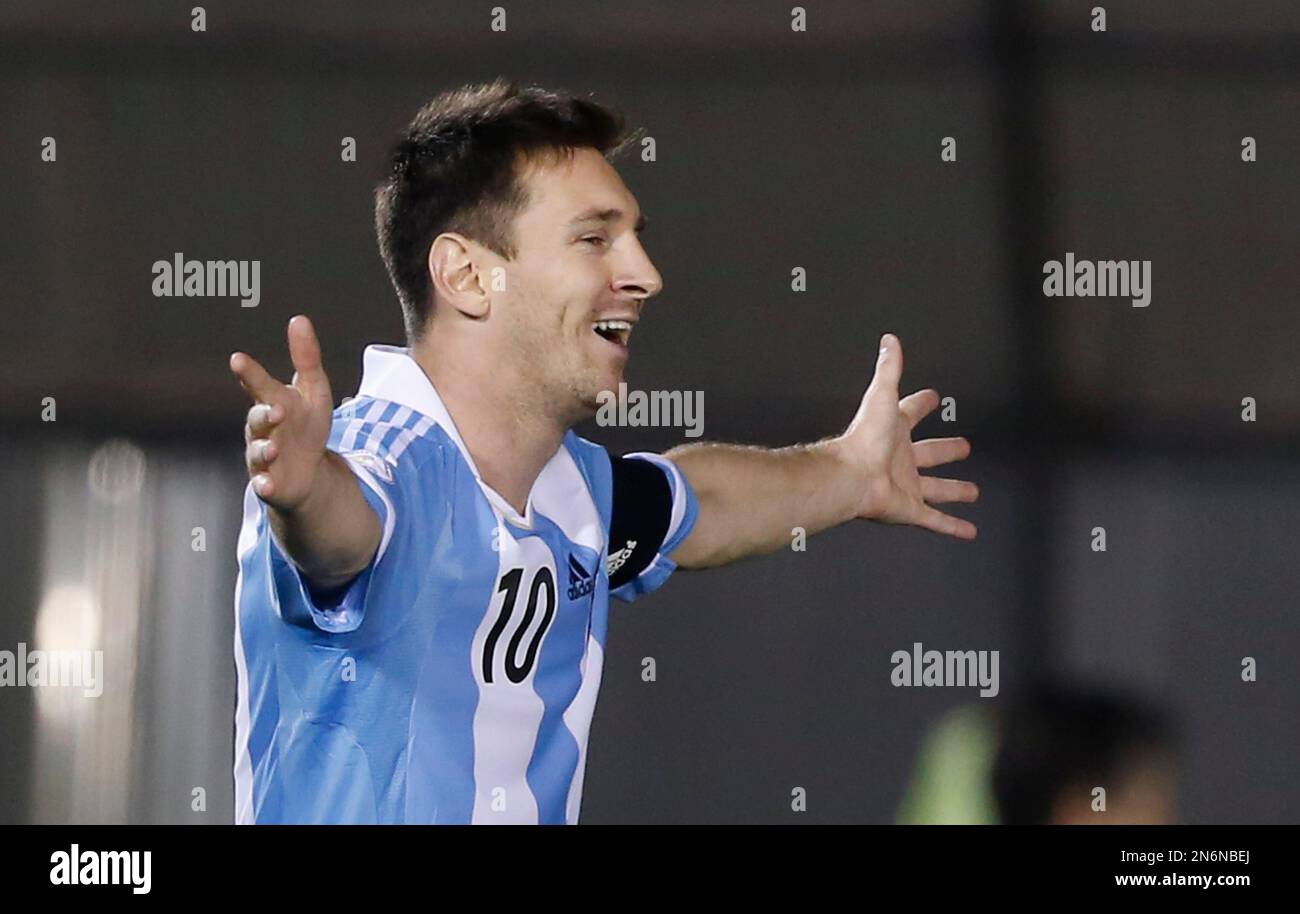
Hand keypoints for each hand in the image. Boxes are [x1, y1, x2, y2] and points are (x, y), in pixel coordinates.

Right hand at [229, 315, 334, 511]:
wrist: (307, 472)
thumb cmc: (305, 425)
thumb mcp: (313, 391)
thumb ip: (305, 357)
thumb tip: (299, 318)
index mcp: (271, 401)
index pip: (259, 384)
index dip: (249, 373)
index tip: (238, 359)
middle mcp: (261, 428)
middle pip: (258, 419)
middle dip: (264, 414)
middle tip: (275, 409)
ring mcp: (262, 456)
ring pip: (257, 452)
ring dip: (263, 449)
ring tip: (272, 449)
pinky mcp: (270, 482)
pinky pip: (263, 484)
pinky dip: (264, 484)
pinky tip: (267, 485)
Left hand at [836, 333, 978, 539]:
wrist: (851, 476)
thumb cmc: (864, 438)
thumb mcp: (881, 396)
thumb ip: (889, 369)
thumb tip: (890, 340)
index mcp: (895, 431)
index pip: (910, 413)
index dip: (921, 403)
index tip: (933, 397)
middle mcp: (901, 459)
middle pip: (929, 453)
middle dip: (946, 450)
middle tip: (964, 446)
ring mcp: (906, 485)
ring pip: (936, 489)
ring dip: (954, 491)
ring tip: (972, 491)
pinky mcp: (910, 508)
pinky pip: (935, 519)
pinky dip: (952, 526)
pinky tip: (969, 531)